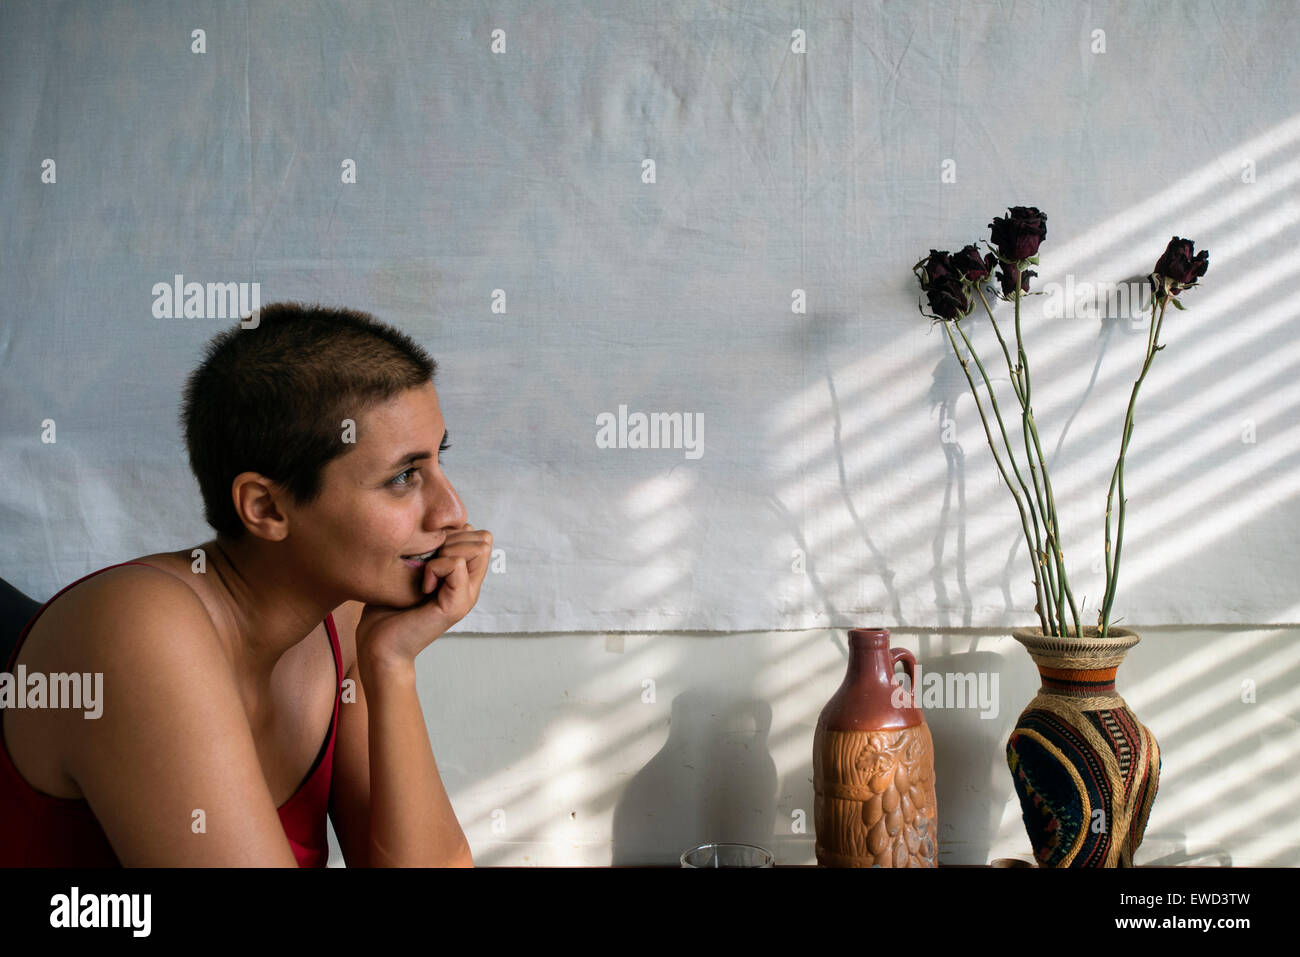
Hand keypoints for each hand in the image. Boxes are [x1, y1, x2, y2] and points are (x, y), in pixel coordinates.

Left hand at [356, 523, 492, 666]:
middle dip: (453, 538)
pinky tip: (422, 585)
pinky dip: (435, 567)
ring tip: (426, 572)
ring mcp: (466, 597)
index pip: (480, 537)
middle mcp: (470, 587)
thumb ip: (427, 552)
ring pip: (477, 547)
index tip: (429, 551)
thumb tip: (432, 528)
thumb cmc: (386, 610)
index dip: (455, 533)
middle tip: (428, 561)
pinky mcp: (455, 606)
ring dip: (446, 550)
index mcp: (463, 578)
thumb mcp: (409, 572)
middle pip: (484, 539)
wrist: (379, 647)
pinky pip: (456, 564)